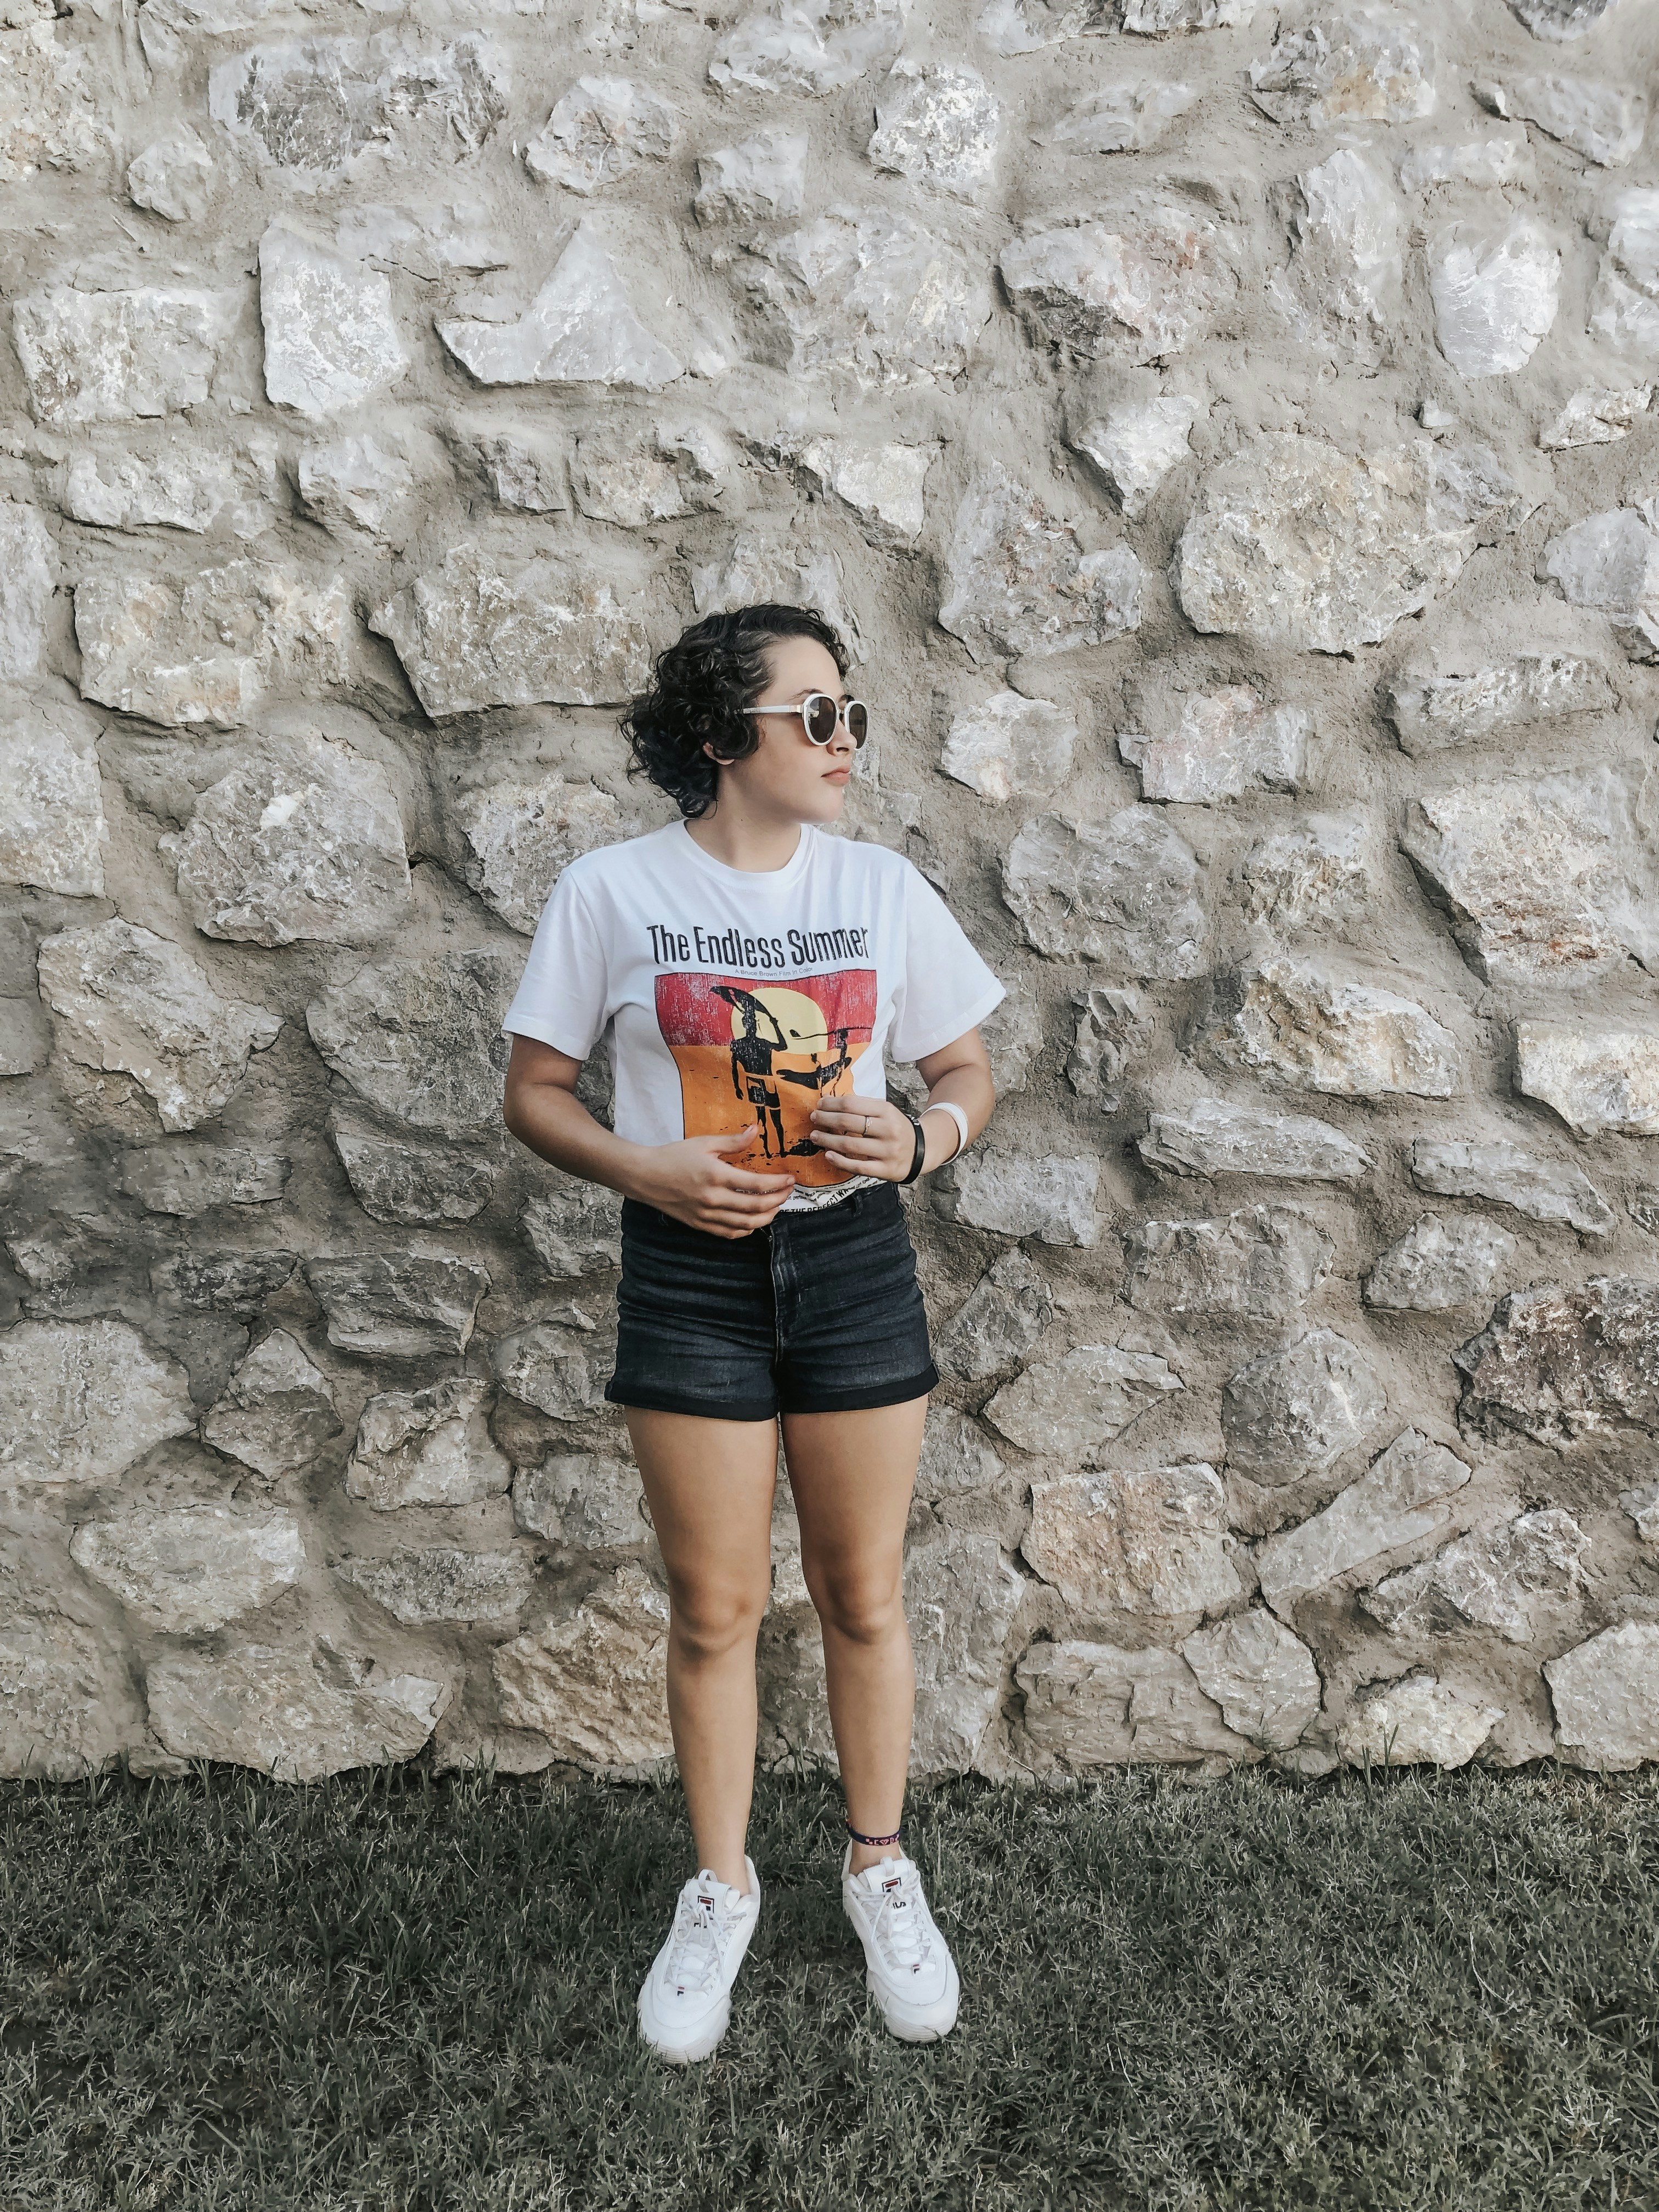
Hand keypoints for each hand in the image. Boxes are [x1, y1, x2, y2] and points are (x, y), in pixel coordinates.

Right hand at [632, 1124, 795, 1238]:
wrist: (645, 1176)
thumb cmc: (673, 1156)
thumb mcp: (703, 1143)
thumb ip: (732, 1141)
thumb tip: (755, 1130)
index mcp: (716, 1176)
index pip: (757, 1184)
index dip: (778, 1183)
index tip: (790, 1179)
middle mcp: (713, 1199)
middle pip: (756, 1207)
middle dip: (778, 1200)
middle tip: (788, 1192)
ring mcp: (706, 1215)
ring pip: (746, 1225)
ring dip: (767, 1217)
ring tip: (776, 1207)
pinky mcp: (700, 1224)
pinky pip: (730, 1233)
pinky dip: (747, 1229)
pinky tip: (754, 1220)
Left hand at [808, 1092, 917, 1180]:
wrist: (921, 1151)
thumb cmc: (896, 1129)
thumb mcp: (886, 1112)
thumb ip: (863, 1107)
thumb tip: (831, 1103)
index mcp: (887, 1111)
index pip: (852, 1104)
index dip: (831, 1104)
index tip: (820, 1104)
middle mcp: (888, 1130)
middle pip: (848, 1122)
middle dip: (826, 1119)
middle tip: (813, 1118)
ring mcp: (887, 1151)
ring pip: (850, 1145)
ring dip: (827, 1140)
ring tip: (815, 1136)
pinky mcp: (885, 1169)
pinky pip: (857, 1166)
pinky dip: (839, 1161)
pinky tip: (828, 1155)